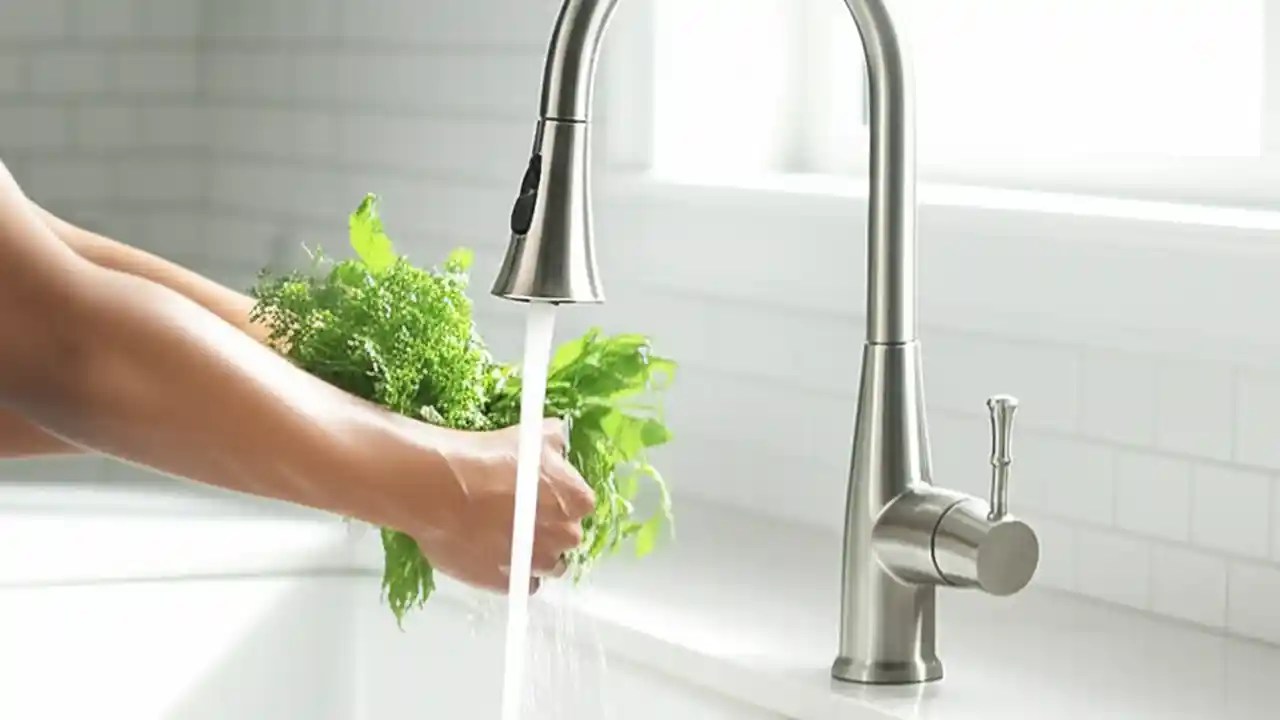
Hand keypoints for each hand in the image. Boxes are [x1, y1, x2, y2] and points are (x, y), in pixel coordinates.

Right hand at [394, 418, 595, 593]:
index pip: (580, 504)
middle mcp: (565, 536)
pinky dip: (514, 572)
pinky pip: (523, 582)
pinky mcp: (510, 584)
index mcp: (576, 500)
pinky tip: (494, 553)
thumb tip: (560, 444)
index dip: (559, 498)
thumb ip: (555, 441)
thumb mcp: (530, 435)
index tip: (540, 494)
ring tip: (505, 535)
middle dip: (550, 527)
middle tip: (521, 514)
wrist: (438, 489)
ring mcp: (537, 564)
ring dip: (534, 552)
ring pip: (548, 564)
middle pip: (567, 535)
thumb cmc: (486, 460)